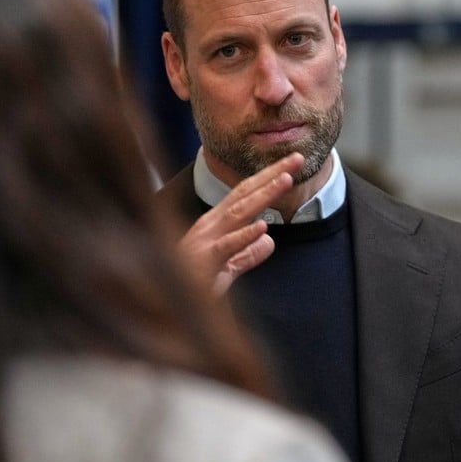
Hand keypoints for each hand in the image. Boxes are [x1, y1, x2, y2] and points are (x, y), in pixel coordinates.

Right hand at [178, 152, 303, 294]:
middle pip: (244, 194)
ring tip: (284, 181)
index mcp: (216, 223)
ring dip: (263, 196)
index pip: (246, 194)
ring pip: (238, 213)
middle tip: (296, 159)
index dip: (269, 178)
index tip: (292, 165)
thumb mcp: (227, 267)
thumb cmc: (192, 282)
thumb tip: (269, 241)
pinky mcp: (205, 262)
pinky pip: (226, 247)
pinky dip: (244, 236)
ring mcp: (207, 240)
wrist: (164, 302)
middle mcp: (211, 225)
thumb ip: (247, 254)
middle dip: (271, 175)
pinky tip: (261, 227)